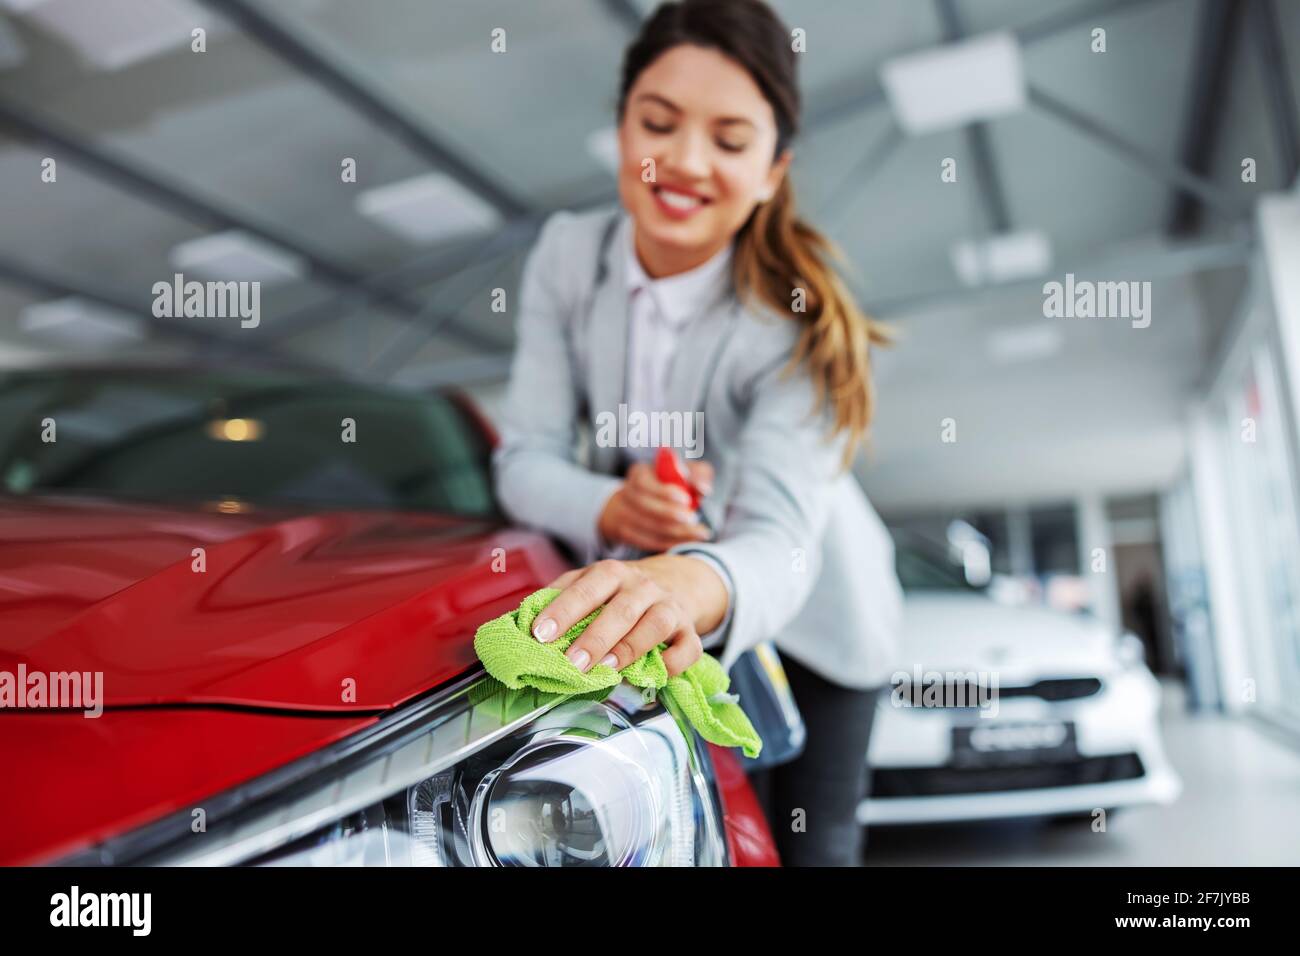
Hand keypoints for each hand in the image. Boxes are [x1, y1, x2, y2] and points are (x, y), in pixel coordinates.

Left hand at [534, 554, 728, 676]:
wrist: (676, 581)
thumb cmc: (619, 592)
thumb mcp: (590, 583)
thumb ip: (560, 597)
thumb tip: (523, 620)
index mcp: (611, 573)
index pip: (586, 589)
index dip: (563, 611)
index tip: (540, 634)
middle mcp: (642, 587)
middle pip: (621, 610)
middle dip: (595, 639)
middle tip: (572, 662)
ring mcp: (670, 608)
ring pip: (655, 625)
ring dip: (630, 648)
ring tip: (607, 670)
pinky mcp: (690, 631)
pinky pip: (688, 647)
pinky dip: (673, 662)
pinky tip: (655, 673)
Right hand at [597, 460, 714, 552]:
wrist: (650, 504)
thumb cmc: (675, 485)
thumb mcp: (688, 473)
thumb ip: (698, 476)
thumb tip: (703, 488)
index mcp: (639, 474)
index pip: (644, 482)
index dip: (663, 492)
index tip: (686, 499)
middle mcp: (625, 493)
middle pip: (643, 505)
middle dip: (670, 514)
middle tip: (693, 519)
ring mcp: (622, 515)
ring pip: (646, 526)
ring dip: (674, 531)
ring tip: (698, 533)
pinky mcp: (624, 533)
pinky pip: (646, 542)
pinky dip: (668, 543)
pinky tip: (686, 541)